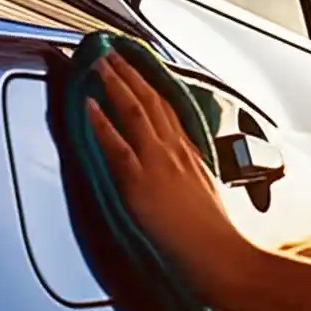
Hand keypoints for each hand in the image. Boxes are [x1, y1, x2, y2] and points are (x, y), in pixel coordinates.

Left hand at [87, 54, 254, 300]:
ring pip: (134, 111)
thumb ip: (190, 174)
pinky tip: (88, 105)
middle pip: (150, 100)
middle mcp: (175, 151)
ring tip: (98, 63)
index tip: (135, 67)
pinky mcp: (140, 182)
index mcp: (189, 154)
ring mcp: (158, 163)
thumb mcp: (205, 193)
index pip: (167, 108)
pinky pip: (117, 144)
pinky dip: (101, 121)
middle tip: (110, 52)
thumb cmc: (214, 238)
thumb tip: (178, 169)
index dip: (148, 84)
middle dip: (128, 72)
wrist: (221, 258)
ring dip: (113, 83)